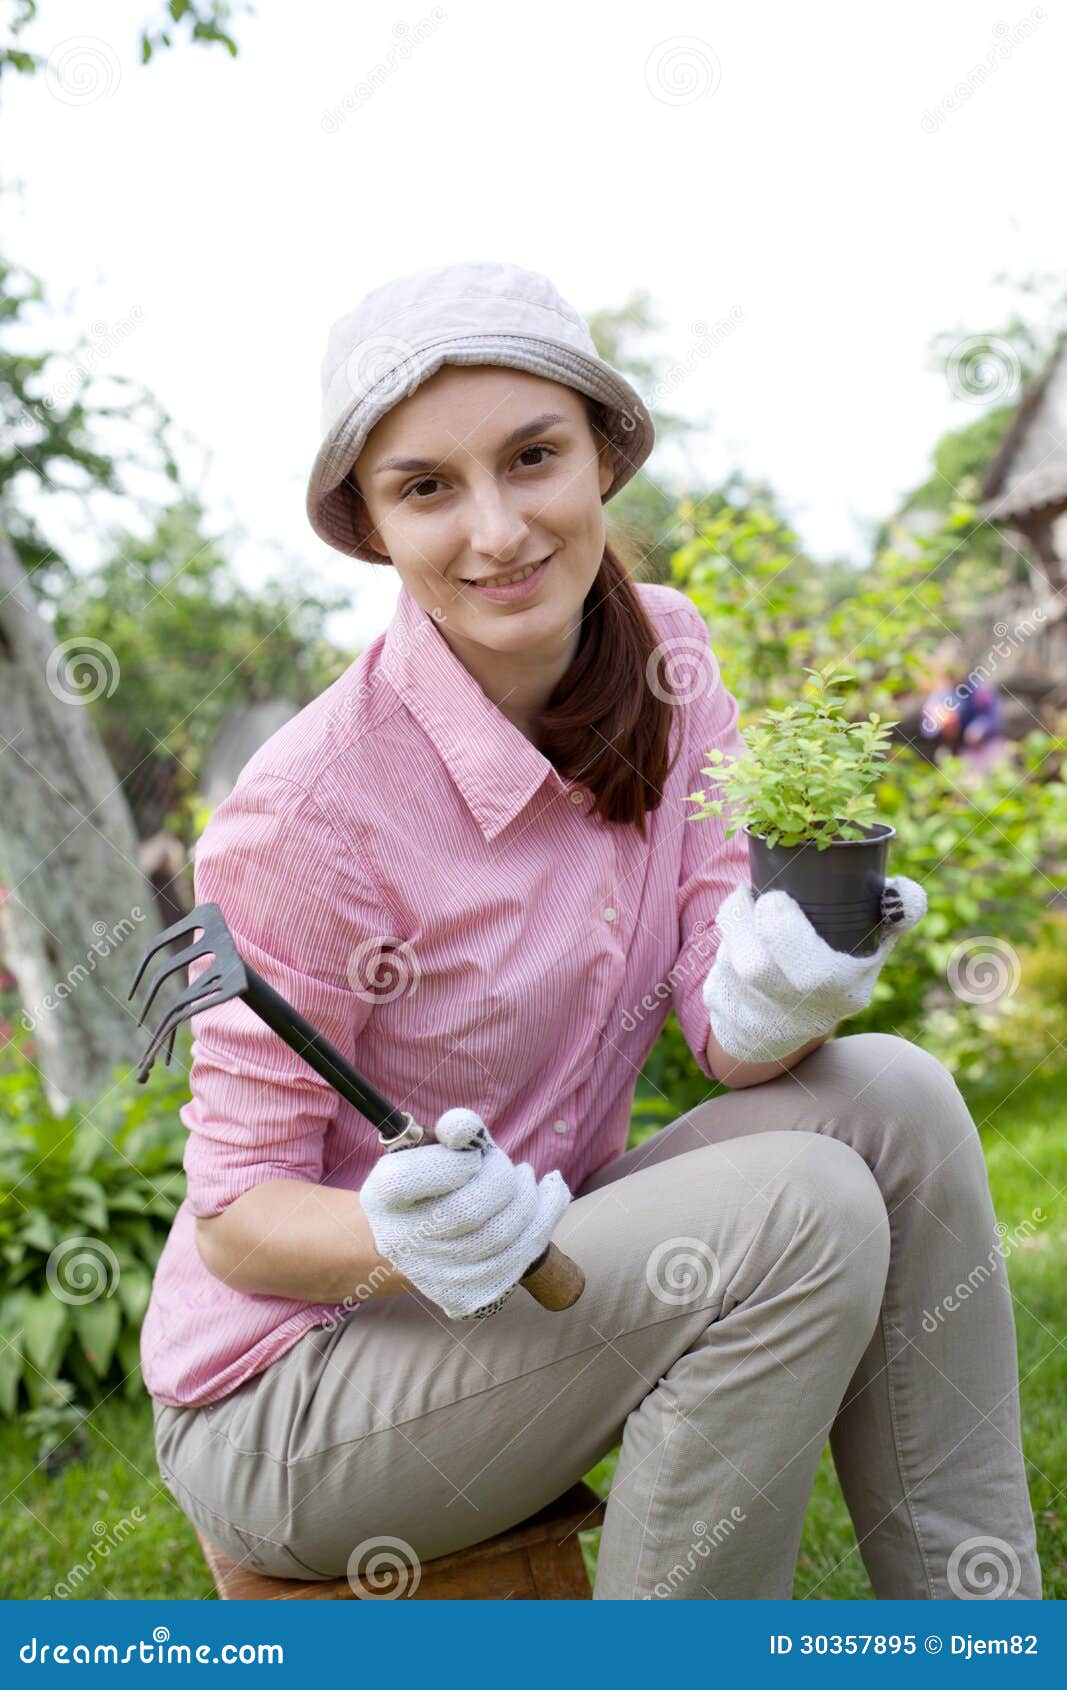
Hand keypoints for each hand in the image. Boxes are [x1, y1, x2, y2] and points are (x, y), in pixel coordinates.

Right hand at [359, 1107, 571, 1320]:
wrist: (423, 1236)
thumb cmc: (433, 1181)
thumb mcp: (432, 1147)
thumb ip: (452, 1130)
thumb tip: (465, 1127)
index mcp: (382, 1196)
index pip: (411, 1180)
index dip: (455, 1164)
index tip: (472, 1156)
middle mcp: (401, 1241)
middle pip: (467, 1211)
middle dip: (501, 1177)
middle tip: (504, 1164)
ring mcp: (433, 1274)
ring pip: (501, 1235)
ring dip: (527, 1197)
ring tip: (525, 1178)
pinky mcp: (466, 1293)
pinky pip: (520, 1256)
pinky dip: (545, 1218)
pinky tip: (550, 1193)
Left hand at [701, 876, 926, 1063]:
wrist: (789, 1021)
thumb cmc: (836, 965)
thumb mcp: (872, 945)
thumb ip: (897, 911)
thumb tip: (905, 891)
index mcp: (843, 992)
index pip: (813, 972)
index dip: (785, 931)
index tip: (776, 897)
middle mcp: (799, 1014)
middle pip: (759, 970)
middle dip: (748, 922)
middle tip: (754, 895)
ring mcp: (759, 1019)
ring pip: (731, 966)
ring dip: (732, 925)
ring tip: (744, 904)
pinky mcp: (727, 1013)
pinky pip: (716, 973)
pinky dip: (722, 945)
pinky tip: (737, 935)